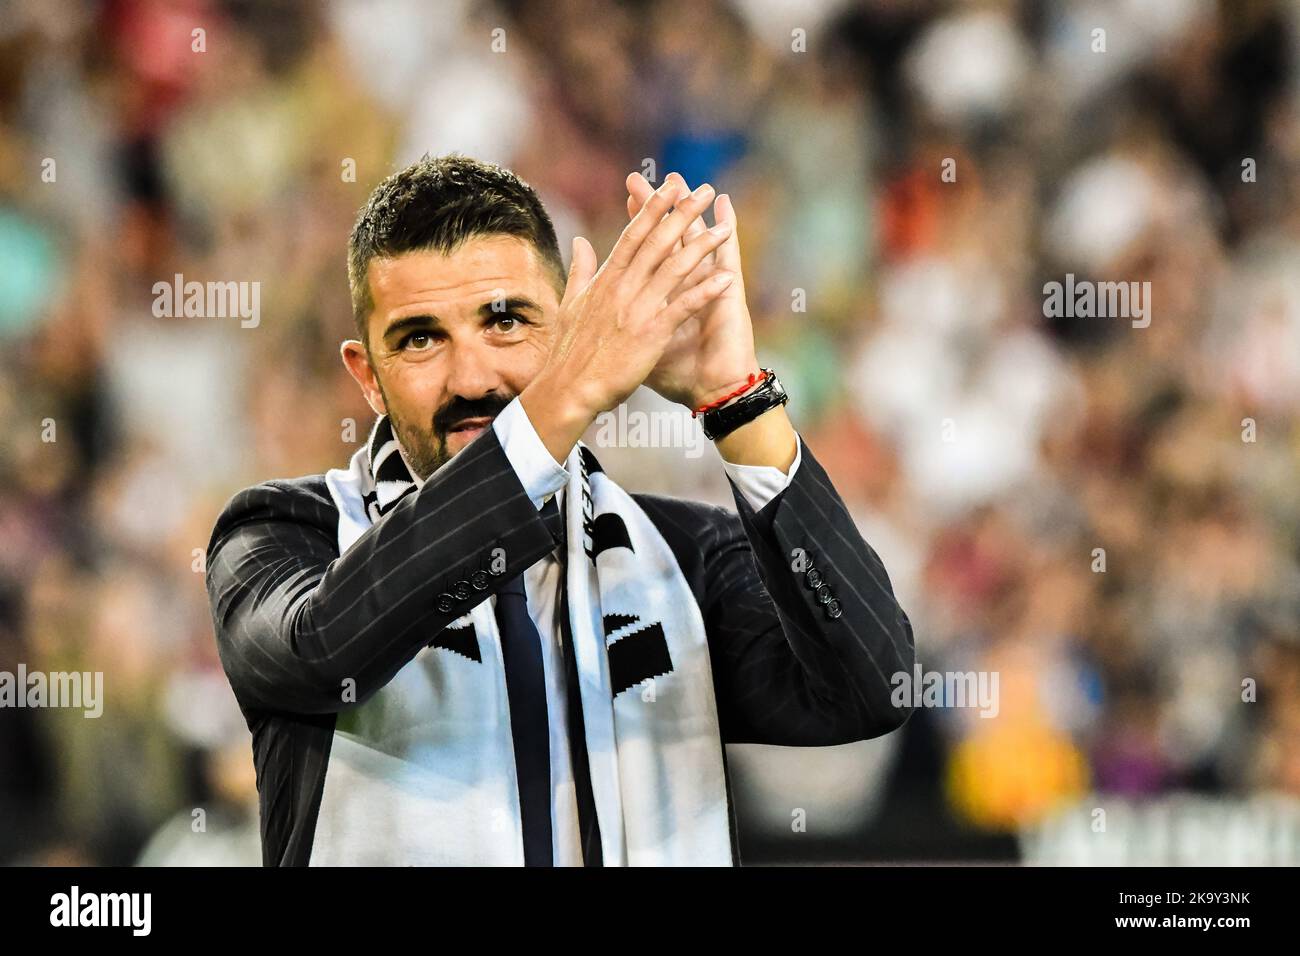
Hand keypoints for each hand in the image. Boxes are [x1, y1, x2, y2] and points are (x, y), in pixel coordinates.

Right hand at [520, 178, 735, 462]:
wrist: (568, 389)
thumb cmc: (569, 352)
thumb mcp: (571, 304)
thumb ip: (580, 270)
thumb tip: (579, 240)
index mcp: (606, 280)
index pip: (633, 235)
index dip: (653, 209)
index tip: (670, 187)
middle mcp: (622, 288)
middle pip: (657, 242)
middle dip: (682, 214)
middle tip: (704, 190)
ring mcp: (637, 310)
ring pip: (674, 269)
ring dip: (701, 247)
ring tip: (724, 229)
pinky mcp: (650, 334)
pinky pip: (683, 307)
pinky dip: (705, 291)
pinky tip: (726, 279)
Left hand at [625, 171, 760, 409]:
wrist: (710, 392)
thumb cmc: (678, 374)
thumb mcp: (639, 344)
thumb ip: (623, 321)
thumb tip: (598, 308)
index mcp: (662, 294)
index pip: (648, 249)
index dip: (640, 221)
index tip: (629, 192)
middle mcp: (685, 285)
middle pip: (670, 237)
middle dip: (661, 207)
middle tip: (653, 176)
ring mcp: (707, 288)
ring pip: (698, 241)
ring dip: (693, 211)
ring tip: (689, 182)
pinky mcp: (726, 297)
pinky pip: (728, 260)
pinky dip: (727, 234)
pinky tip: (727, 211)